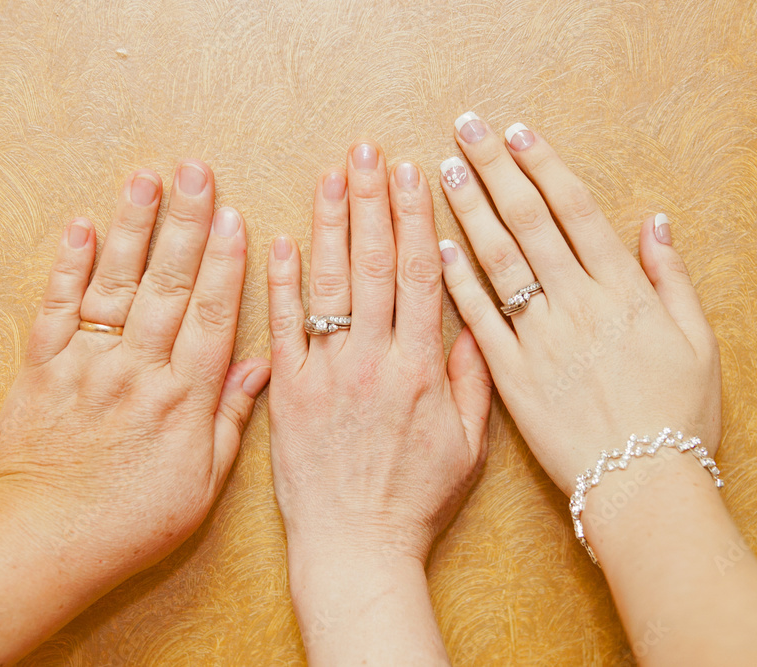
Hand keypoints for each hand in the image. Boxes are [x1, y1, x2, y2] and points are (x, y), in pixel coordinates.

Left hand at [0, 161, 268, 582]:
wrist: (51, 541)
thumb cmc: (135, 519)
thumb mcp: (203, 481)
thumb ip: (231, 416)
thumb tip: (261, 363)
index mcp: (183, 398)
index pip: (211, 316)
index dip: (224, 263)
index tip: (235, 217)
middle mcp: (138, 370)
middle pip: (167, 286)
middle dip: (185, 225)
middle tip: (197, 172)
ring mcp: (88, 365)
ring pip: (115, 286)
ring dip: (132, 229)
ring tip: (147, 179)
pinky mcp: (43, 368)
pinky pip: (56, 309)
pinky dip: (68, 266)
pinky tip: (81, 226)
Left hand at [266, 142, 492, 663]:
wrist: (357, 548)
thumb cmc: (415, 501)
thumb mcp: (468, 445)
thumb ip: (473, 379)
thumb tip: (477, 320)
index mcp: (422, 369)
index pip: (422, 276)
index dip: (416, 219)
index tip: (412, 174)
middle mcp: (375, 362)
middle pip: (375, 266)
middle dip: (371, 202)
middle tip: (367, 151)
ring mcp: (328, 375)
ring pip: (329, 285)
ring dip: (329, 225)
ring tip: (329, 175)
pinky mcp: (288, 394)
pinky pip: (283, 329)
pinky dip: (282, 283)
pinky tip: (279, 240)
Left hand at [438, 113, 720, 494]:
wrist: (642, 490)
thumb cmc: (676, 419)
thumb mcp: (698, 345)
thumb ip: (672, 279)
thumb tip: (654, 222)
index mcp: (622, 294)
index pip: (574, 212)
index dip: (543, 167)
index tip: (515, 132)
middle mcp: (576, 307)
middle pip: (528, 224)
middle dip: (495, 171)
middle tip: (463, 128)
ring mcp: (538, 342)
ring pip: (497, 264)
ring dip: (468, 212)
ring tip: (440, 170)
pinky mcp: (509, 380)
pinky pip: (478, 323)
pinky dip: (458, 283)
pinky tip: (436, 247)